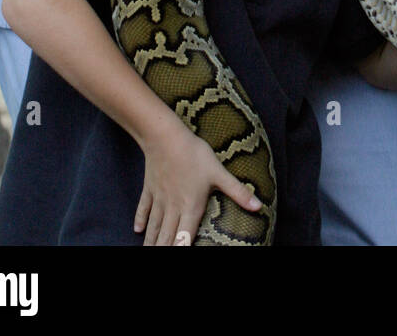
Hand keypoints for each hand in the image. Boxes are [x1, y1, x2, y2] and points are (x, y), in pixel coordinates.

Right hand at [136, 114, 261, 246]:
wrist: (165, 137)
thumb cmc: (193, 154)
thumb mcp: (219, 172)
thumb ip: (238, 191)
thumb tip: (259, 206)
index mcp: (190, 208)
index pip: (184, 239)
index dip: (181, 250)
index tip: (176, 256)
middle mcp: (172, 208)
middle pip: (166, 237)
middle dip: (162, 250)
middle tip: (159, 259)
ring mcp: (159, 198)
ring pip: (154, 227)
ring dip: (151, 241)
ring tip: (148, 250)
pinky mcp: (149, 188)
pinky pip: (143, 207)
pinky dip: (141, 220)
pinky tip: (138, 229)